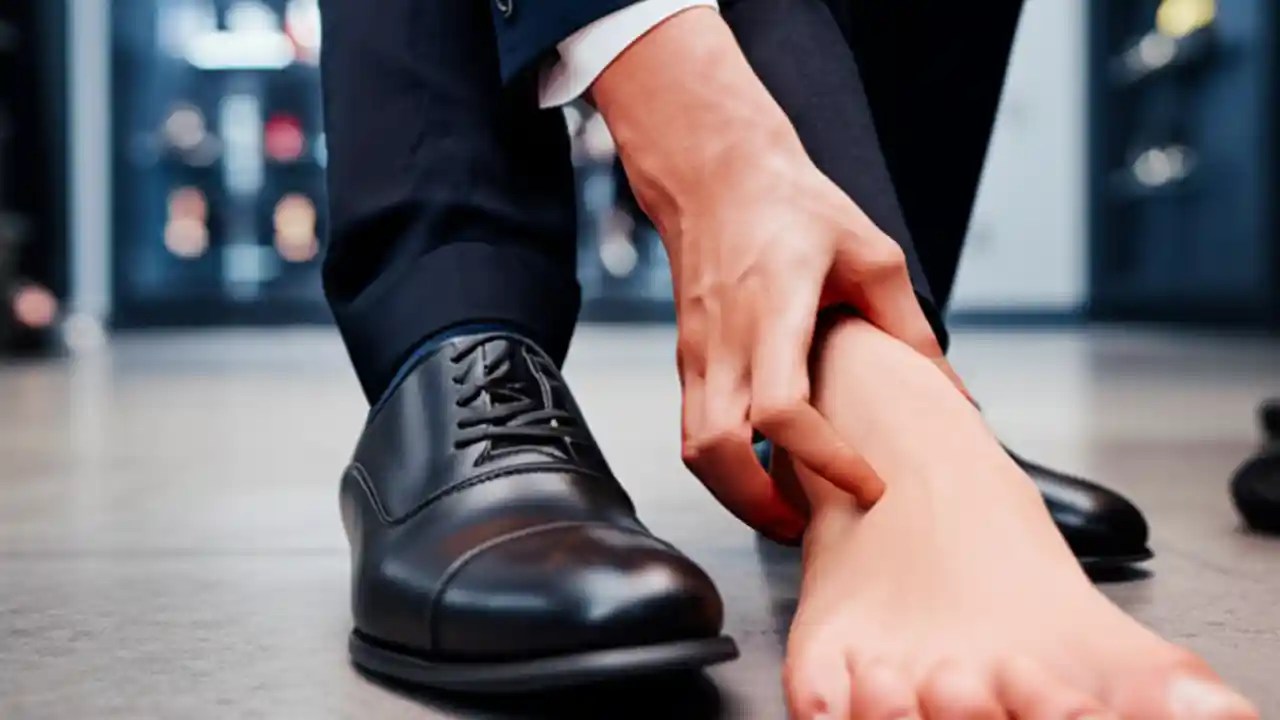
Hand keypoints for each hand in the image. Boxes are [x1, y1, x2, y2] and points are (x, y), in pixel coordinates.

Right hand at [591, 7, 955, 540]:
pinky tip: (761, 471)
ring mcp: (698, 352)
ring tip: (783, 514)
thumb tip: (954, 395)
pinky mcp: (688, 358)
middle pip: (719, 450)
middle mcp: (726, 339)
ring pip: (695, 450)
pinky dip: (722, 466)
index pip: (782, 408)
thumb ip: (910, 329)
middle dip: (760, 505)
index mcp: (775, 309)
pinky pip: (692, 430)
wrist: (715, 176)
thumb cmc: (793, 206)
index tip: (866, 484)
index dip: (823, 459)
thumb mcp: (871, 255)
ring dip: (734, 495)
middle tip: (807, 528)